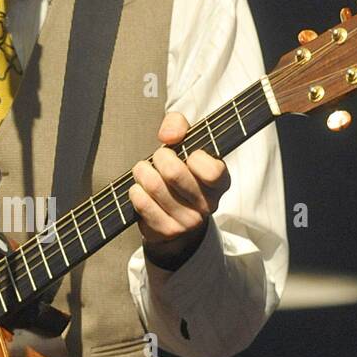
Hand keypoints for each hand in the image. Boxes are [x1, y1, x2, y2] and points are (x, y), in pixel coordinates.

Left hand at [129, 112, 230, 269]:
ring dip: (142, 172)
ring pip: (154, 186)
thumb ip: (179, 125)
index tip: (188, 155)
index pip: (212, 171)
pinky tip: (141, 190)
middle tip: (159, 157)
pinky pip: (141, 203)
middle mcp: (209, 205)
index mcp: (221, 183)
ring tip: (145, 171)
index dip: (194, 158)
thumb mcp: (186, 142)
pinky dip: (136, 191)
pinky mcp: (167, 231)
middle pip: (173, 173)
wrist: (174, 214)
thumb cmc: (182, 171)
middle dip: (160, 157)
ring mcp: (188, 221)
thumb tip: (168, 135)